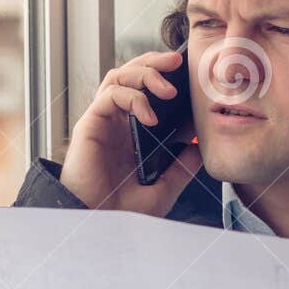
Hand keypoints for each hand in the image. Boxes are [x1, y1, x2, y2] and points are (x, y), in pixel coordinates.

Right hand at [58, 50, 200, 215]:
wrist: (97, 226)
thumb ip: (179, 168)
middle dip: (154, 62)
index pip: (145, 90)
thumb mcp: (161, 189)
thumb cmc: (120, 212)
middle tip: (178, 62)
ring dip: (145, 73)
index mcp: (128, 132)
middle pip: (130, 74)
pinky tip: (150, 117)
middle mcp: (114, 122)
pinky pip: (110, 95)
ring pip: (118, 76)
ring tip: (169, 89)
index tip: (189, 78)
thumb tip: (199, 148)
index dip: (164, 78)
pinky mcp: (89, 125)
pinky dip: (133, 98)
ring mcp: (101, 122)